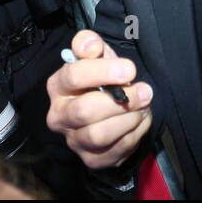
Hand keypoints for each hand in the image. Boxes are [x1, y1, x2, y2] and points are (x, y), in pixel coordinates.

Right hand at [46, 30, 151, 169]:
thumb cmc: (100, 77)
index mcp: (57, 86)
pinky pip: (114, 152)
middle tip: (144, 92)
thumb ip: (89, 44)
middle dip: (120, 101)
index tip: (130, 69)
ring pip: (99, 135)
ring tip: (143, 106)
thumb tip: (90, 46)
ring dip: (128, 120)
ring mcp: (74, 140)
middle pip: (84, 111)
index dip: (103, 72)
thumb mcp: (96, 55)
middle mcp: (59, 116)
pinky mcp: (91, 159)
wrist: (107, 106)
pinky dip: (133, 136)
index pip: (73, 77)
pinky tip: (141, 121)